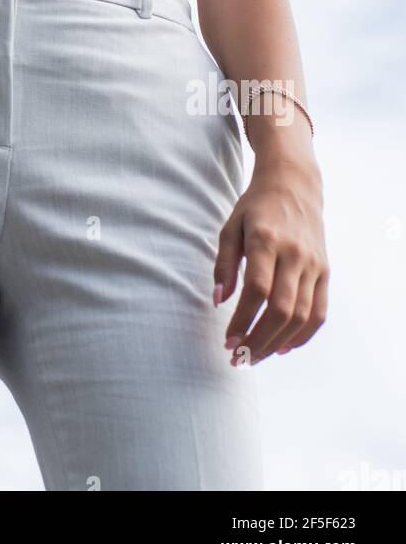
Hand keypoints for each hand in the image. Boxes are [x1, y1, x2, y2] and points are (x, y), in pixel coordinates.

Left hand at [213, 159, 328, 365]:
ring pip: (301, 315)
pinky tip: (283, 347)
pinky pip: (319, 312)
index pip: (257, 291)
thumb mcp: (231, 227)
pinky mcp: (324, 271)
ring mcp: (313, 264)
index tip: (228, 341)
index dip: (243, 321)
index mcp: (265, 240)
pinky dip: (303, 335)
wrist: (294, 184)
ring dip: (278, 342)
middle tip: (240, 358)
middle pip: (281, 309)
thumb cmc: (255, 207)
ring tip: (256, 356)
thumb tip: (218, 301)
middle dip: (259, 340)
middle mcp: (294, 254)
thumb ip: (223, 264)